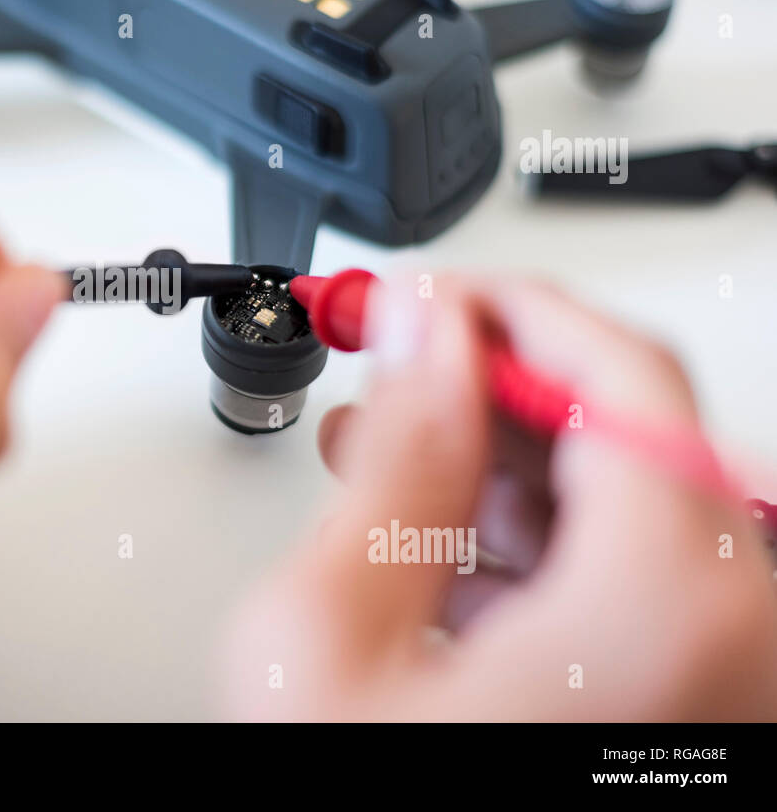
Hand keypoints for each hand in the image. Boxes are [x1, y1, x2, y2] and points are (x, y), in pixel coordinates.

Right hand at [224, 277, 776, 719]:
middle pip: (629, 437)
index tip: (435, 300)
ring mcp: (719, 678)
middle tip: (393, 375)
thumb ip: (387, 456)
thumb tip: (420, 338)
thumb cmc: (383, 807)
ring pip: (618, 505)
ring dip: (494, 466)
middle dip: (490, 392)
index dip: (513, 310)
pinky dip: (523, 542)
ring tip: (382, 461)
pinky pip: (616, 578)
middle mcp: (736, 637)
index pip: (622, 373)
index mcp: (670, 609)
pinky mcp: (682, 700)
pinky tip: (426, 542)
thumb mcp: (326, 634)